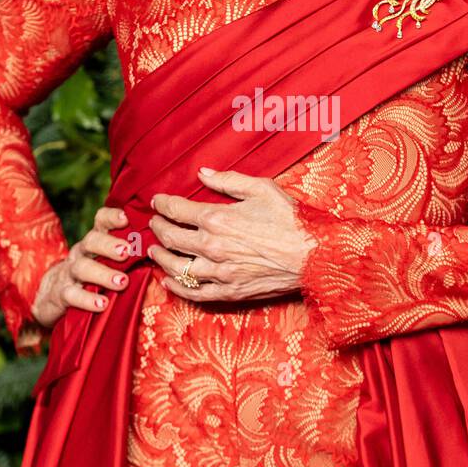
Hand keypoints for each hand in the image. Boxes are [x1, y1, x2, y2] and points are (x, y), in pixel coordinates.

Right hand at [31, 206, 131, 327]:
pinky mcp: (62, 294)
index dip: (112, 217)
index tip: (127, 218)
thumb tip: (162, 249)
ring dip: (103, 274)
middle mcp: (82, 253)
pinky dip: (87, 300)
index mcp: (95, 241)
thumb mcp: (105, 260)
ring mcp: (70, 273)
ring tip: (122, 282)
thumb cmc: (93, 275)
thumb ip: (127, 253)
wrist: (52, 295)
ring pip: (82, 268)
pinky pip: (72, 295)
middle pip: (91, 241)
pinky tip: (102, 304)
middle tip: (127, 251)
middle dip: (109, 245)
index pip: (100, 221)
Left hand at [148, 167, 316, 303]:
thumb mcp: (261, 188)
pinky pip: (194, 293)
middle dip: (157, 228)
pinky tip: (168, 282)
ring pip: (176, 267)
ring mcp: (219, 272)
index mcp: (217, 218)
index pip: (176, 210)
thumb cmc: (291, 220)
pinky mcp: (229, 291)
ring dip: (160, 258)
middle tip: (153, 223)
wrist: (314, 255)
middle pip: (170, 238)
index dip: (162, 204)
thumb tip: (203, 174)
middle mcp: (212, 246)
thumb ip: (228, 181)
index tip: (157, 201)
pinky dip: (176, 288)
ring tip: (154, 251)